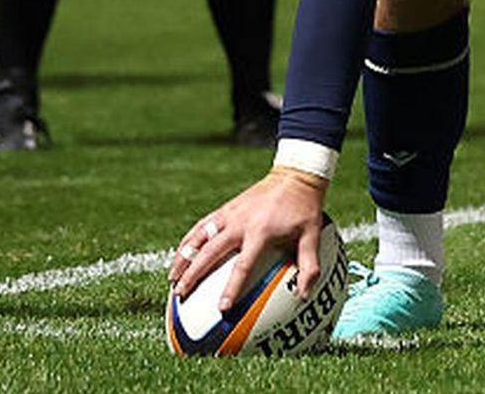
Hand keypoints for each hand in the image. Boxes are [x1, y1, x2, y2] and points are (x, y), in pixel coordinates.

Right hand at [169, 168, 330, 305]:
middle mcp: (239, 223)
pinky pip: (202, 226)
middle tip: (180, 294)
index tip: (221, 308)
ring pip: (198, 238)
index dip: (231, 288)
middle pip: (209, 253)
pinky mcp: (226, 208)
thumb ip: (310, 266)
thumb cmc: (304, 208)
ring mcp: (229, 214)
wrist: (294, 175)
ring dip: (183, 258)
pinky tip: (181, 254)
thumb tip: (304, 296)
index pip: (242, 266)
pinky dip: (188, 241)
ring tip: (172, 279)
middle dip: (192, 274)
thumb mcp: (313, 235)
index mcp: (260, 232)